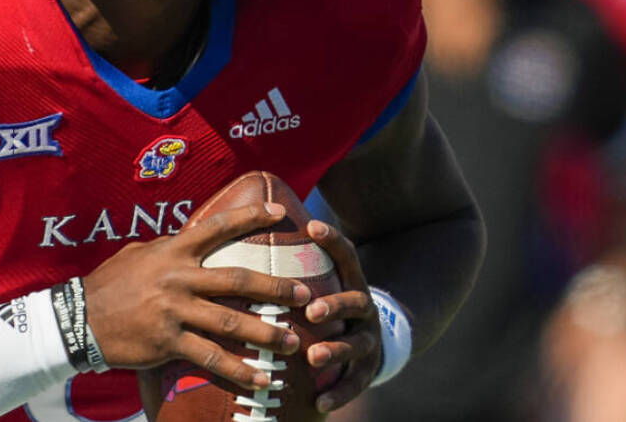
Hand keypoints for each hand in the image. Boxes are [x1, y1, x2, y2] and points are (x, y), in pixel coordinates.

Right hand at [82, 201, 313, 390]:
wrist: (78, 319)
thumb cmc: (110, 285)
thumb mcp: (138, 255)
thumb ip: (168, 249)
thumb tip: (190, 237)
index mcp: (173, 251)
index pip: (217, 227)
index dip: (250, 217)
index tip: (279, 212)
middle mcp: (178, 278)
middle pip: (238, 281)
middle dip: (276, 287)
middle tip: (305, 294)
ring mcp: (174, 311)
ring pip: (231, 323)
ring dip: (267, 333)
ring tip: (292, 341)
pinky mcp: (168, 342)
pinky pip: (211, 358)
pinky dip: (239, 370)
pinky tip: (261, 379)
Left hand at [302, 221, 381, 412]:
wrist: (374, 340)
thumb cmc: (329, 304)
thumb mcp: (324, 282)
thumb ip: (298, 266)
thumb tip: (251, 229)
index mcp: (351, 280)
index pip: (346, 254)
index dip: (332, 239)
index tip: (312, 225)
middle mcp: (364, 307)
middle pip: (355, 301)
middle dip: (334, 305)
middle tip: (311, 311)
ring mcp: (369, 338)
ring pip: (356, 343)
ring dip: (334, 349)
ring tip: (313, 357)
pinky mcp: (369, 369)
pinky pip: (355, 382)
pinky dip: (338, 392)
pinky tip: (319, 401)